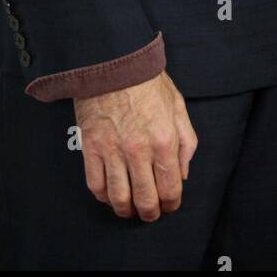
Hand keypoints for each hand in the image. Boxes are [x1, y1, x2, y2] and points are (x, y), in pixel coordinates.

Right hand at [73, 70, 197, 221]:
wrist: (114, 61)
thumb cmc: (148, 81)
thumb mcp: (178, 105)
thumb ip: (186, 141)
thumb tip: (183, 173)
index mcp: (164, 140)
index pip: (170, 188)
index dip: (172, 203)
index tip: (170, 205)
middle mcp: (139, 150)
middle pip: (145, 200)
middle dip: (151, 214)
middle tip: (151, 214)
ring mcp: (112, 151)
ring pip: (119, 198)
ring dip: (126, 210)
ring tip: (130, 209)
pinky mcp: (90, 148)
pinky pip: (96, 185)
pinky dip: (104, 197)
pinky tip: (111, 194)